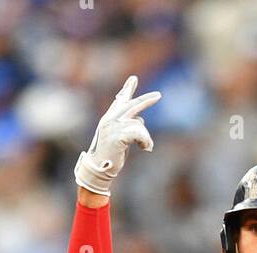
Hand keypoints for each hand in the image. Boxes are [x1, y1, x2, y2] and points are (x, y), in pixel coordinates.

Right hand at [75, 75, 161, 195]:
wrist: (98, 169)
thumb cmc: (110, 156)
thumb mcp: (120, 138)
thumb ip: (128, 127)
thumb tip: (141, 120)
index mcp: (109, 119)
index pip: (120, 101)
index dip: (127, 90)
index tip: (134, 79)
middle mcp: (110, 120)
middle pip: (131, 106)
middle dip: (146, 101)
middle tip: (158, 95)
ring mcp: (112, 127)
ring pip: (138, 123)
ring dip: (146, 137)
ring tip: (146, 147)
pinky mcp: (116, 137)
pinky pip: (138, 133)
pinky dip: (145, 141)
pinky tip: (146, 148)